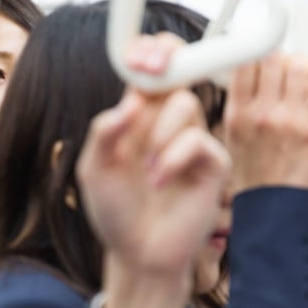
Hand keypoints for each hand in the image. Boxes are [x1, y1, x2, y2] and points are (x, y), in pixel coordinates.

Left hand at [79, 57, 230, 307]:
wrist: (138, 254)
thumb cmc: (116, 213)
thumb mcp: (95, 169)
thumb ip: (105, 132)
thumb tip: (129, 102)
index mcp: (138, 118)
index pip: (150, 71)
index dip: (148, 53)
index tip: (137, 55)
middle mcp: (167, 123)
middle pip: (179, 70)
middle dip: (166, 62)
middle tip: (151, 71)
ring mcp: (193, 142)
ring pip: (185, 104)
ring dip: (160, 132)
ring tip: (147, 168)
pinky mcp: (212, 165)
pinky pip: (200, 141)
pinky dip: (175, 158)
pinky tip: (160, 181)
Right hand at [224, 52, 307, 192]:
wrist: (277, 209)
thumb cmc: (257, 177)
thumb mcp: (233, 137)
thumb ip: (241, 102)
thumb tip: (250, 69)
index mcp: (236, 115)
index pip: (244, 61)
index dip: (255, 50)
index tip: (261, 52)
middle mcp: (261, 114)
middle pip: (272, 56)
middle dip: (280, 56)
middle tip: (284, 66)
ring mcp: (289, 118)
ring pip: (297, 64)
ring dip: (301, 62)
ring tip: (302, 74)